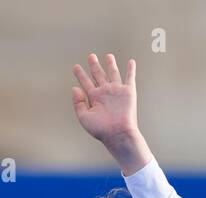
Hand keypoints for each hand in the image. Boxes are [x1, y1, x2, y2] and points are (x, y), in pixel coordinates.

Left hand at [71, 53, 151, 175]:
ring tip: (108, 56)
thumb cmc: (101, 129)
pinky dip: (131, 69)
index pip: (86, 82)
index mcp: (94, 98)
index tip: (76, 67)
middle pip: (98, 75)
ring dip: (111, 64)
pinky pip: (130, 78)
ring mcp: (116, 91)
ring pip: (113, 73)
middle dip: (94, 65)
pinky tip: (131, 62)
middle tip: (90, 56)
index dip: (80, 74)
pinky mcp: (128, 92)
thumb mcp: (84, 117)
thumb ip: (78, 103)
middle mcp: (105, 93)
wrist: (117, 133)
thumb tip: (74, 88)